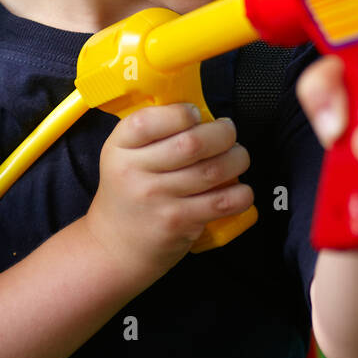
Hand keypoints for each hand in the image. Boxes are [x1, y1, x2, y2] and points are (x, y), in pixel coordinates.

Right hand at [85, 104, 252, 278]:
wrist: (115, 246)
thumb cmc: (128, 191)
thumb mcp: (124, 155)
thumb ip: (153, 131)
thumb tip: (202, 112)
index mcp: (119, 148)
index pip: (148, 121)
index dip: (181, 113)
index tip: (195, 115)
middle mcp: (134, 173)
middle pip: (192, 143)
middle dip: (223, 132)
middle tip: (228, 132)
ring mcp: (157, 200)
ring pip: (213, 170)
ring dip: (238, 159)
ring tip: (238, 156)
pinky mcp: (178, 223)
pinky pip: (223, 202)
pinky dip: (241, 193)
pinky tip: (239, 188)